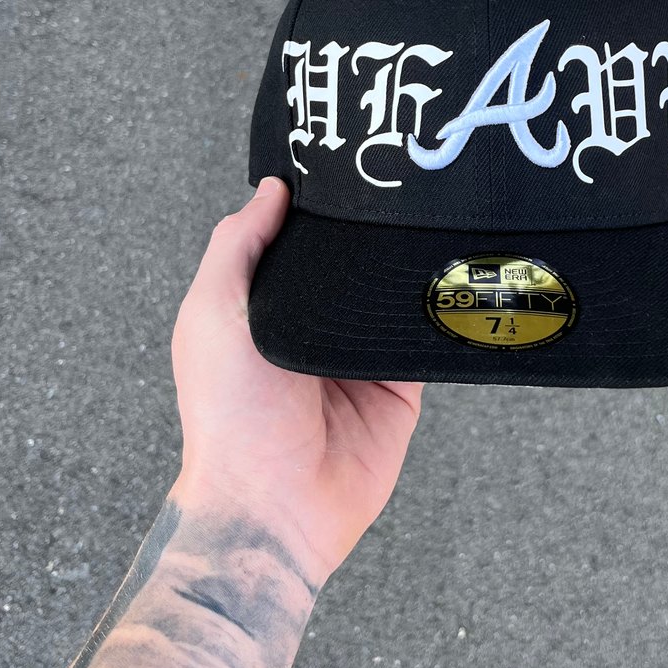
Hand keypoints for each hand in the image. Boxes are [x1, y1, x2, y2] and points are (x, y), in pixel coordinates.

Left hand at [170, 177, 423, 588]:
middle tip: (405, 182)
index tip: (346, 164)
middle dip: (371, 232)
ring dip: (408, 268)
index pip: (298, 243)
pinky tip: (456, 276)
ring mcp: (360, 358)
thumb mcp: (211, 313)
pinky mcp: (402, 388)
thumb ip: (236, 247)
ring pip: (393, 296)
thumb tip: (272, 189)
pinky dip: (439, 313)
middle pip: (352, 265)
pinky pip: (426, 339)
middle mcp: (314, 329)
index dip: (317, 207)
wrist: (272, 503)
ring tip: (437, 217)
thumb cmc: (228, 412)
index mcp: (264, 309)